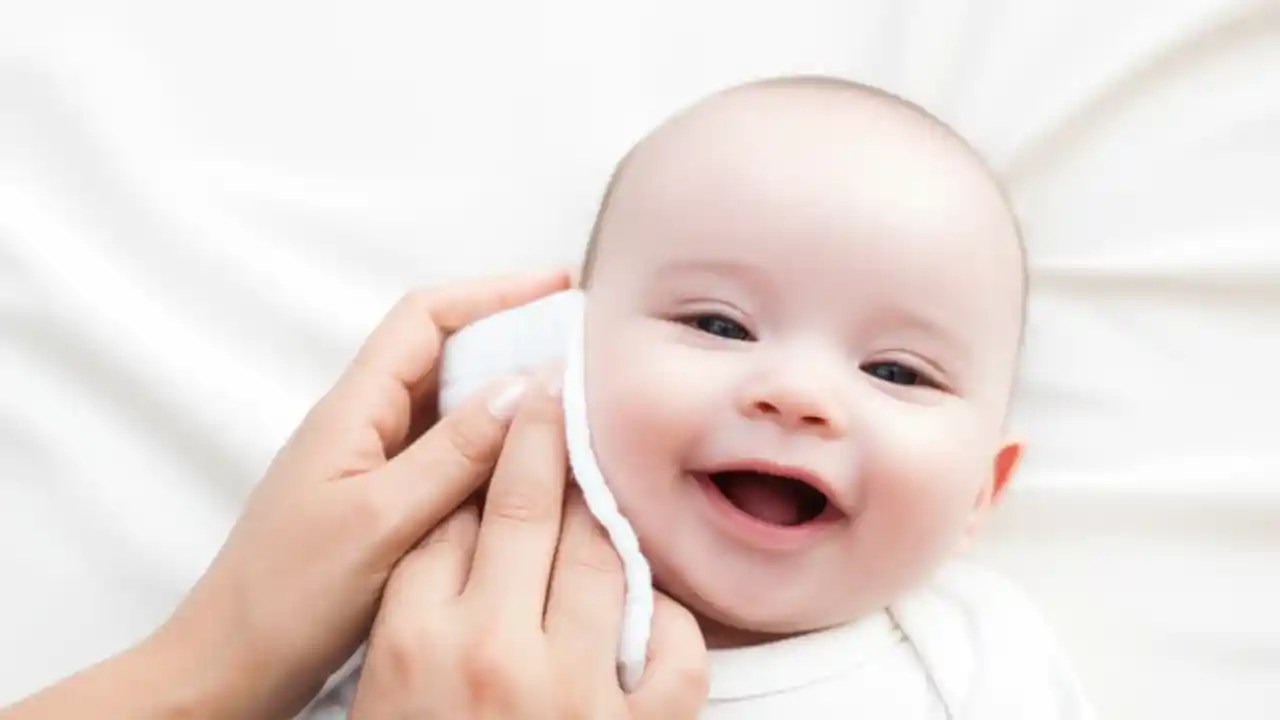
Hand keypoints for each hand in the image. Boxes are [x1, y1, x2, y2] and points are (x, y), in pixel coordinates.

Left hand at [157, 272, 569, 717]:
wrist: (231, 668)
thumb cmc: (285, 599)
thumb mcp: (379, 521)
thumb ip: (452, 454)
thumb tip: (523, 388)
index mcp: (353, 411)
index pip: (425, 319)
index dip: (493, 292)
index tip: (557, 287)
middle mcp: (365, 427)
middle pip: (445, 355)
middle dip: (512, 337)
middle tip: (582, 346)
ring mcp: (375, 467)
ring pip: (452, 409)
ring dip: (509, 396)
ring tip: (574, 401)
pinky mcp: (386, 507)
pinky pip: (450, 458)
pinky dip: (495, 450)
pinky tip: (534, 469)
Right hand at [350, 374, 708, 718]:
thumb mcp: (378, 693)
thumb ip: (407, 618)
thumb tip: (457, 532)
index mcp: (411, 641)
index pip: (448, 516)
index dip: (473, 459)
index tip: (497, 413)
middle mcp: (492, 654)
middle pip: (524, 506)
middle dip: (542, 433)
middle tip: (557, 386)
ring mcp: (570, 693)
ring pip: (602, 556)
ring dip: (603, 516)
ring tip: (602, 482)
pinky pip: (676, 651)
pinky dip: (671, 621)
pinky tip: (654, 608)